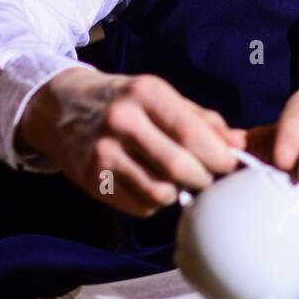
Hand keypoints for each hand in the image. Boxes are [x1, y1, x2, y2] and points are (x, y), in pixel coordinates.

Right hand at [16, 67, 245, 216]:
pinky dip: (154, 201)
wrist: (60, 107)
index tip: (230, 164)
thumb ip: (202, 119)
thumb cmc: (123, 100)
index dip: (220, 157)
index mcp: (146, 93)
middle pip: (179, 168)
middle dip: (203, 178)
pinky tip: (148, 182)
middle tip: (207, 177)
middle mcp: (122, 121)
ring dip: (177, 192)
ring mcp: (103, 153)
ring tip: (175, 178)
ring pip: (160, 192)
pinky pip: (140, 205)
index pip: (193, 134)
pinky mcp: (91, 180)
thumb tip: (239, 144)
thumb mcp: (160, 96)